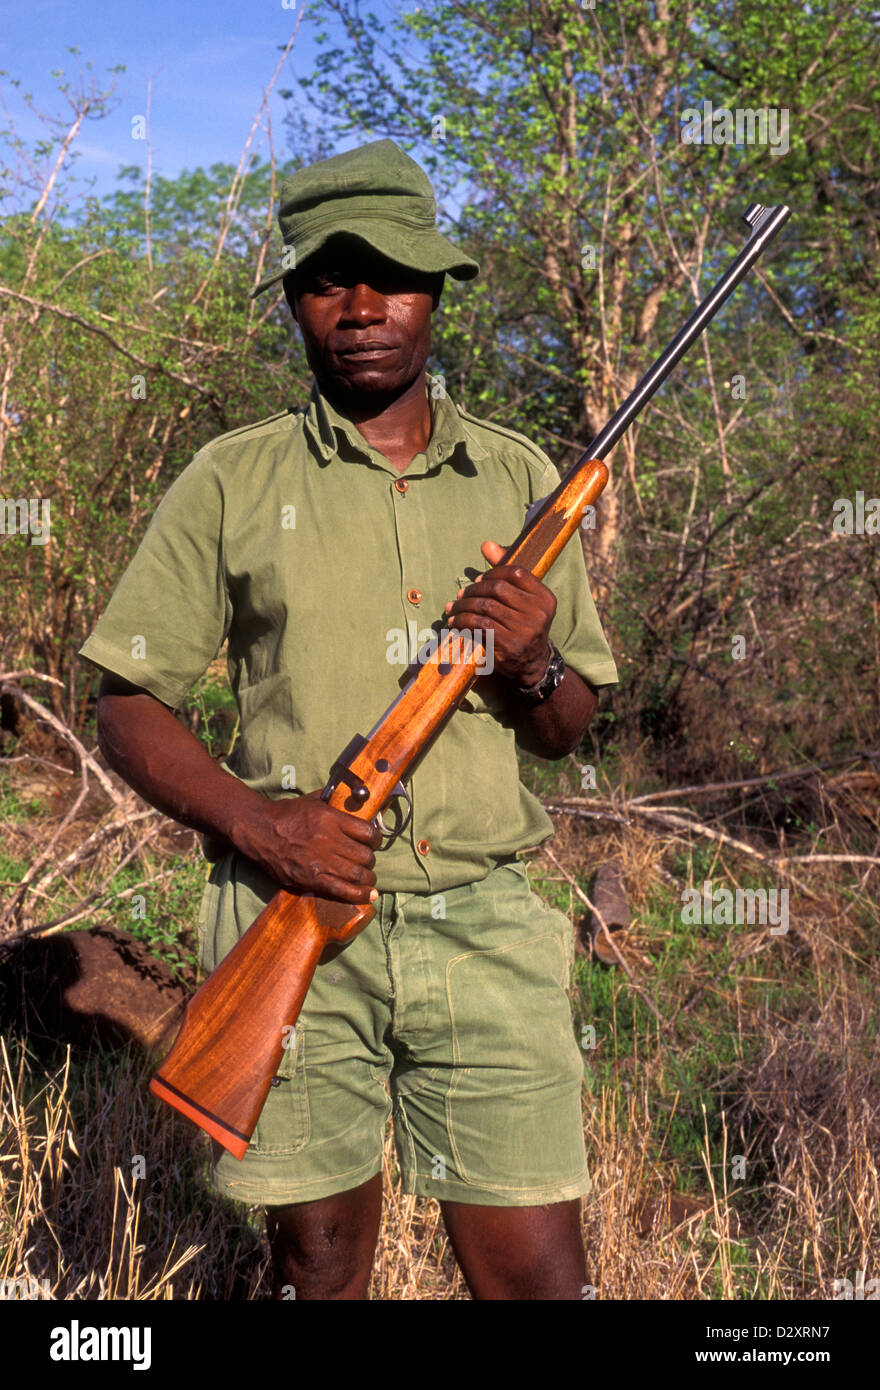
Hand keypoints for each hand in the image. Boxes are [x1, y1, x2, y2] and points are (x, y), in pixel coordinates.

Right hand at [236, 788, 381, 904]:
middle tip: (366, 862)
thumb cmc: (287, 814)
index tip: (373, 842)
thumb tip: (357, 799)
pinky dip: (359, 895)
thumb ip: (336, 802)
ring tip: (367, 878)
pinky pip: (342, 890)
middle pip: (365, 856)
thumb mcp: (314, 800)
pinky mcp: (311, 879)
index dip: (375, 839)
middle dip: (370, 860)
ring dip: (367, 878)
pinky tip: (369, 896)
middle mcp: (328, 840)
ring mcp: (320, 861)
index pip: (368, 833)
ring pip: (357, 874)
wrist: (259, 830)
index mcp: (331, 819)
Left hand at [444, 540, 555, 686]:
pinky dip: (462, 622)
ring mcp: (524, 630)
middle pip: (497, 589)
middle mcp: (538, 613)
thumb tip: (486, 544)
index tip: (479, 580)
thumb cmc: (524, 625)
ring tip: (453, 609)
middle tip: (460, 595)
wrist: (532, 664)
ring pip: (484, 607)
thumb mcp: (523, 599)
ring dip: (463, 607)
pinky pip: (478, 626)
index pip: (516, 572)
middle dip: (473, 590)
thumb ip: (506, 571)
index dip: (493, 572)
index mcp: (545, 598)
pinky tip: (455, 623)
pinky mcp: (507, 645)